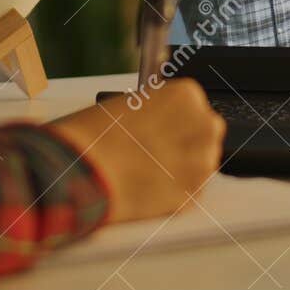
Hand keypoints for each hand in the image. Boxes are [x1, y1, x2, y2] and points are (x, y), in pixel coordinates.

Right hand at [48, 79, 224, 224]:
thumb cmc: (96, 134)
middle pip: (204, 134)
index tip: (160, 128)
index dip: (174, 119)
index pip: (193, 106)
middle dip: (184, 142)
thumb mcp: (128, 103)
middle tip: (155, 150)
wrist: (84, 170)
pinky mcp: (194, 194)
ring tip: (147, 170)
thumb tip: (160, 121)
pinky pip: (189, 190)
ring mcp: (202, 162)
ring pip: (199, 164)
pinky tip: (148, 186)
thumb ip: (155, 110)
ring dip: (181, 167)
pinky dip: (173, 191)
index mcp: (187, 94)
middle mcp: (203, 125)